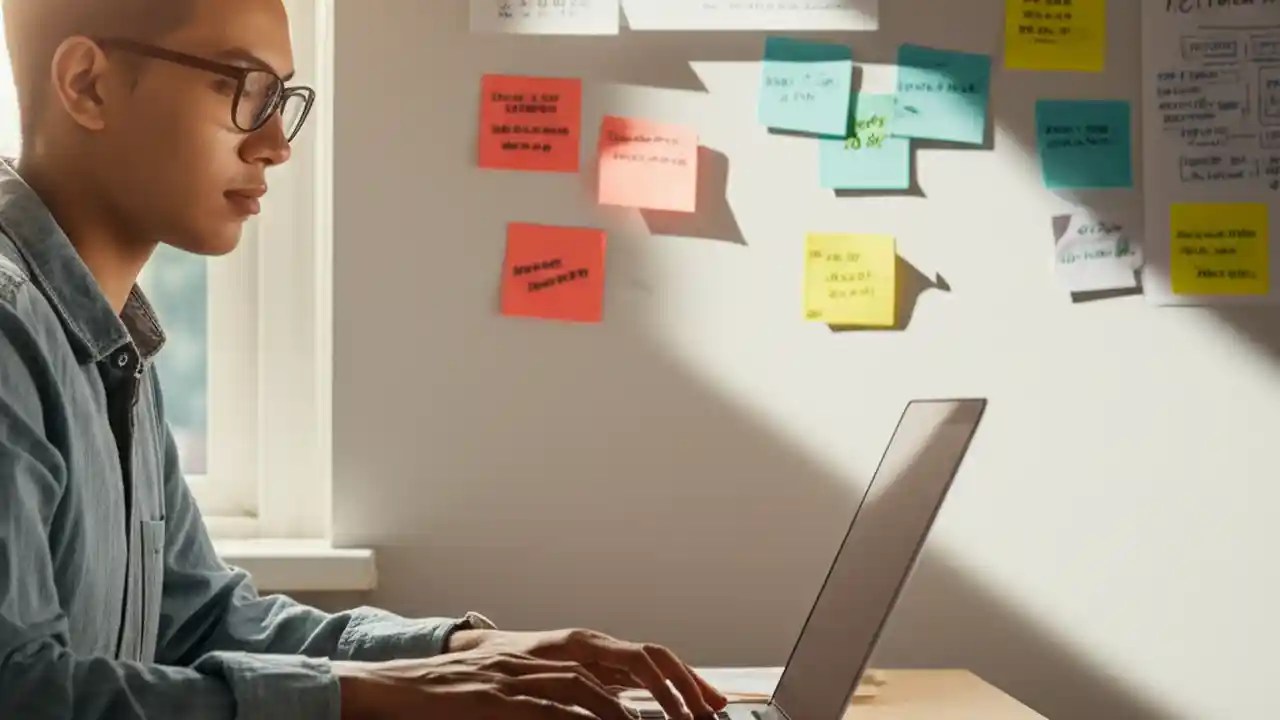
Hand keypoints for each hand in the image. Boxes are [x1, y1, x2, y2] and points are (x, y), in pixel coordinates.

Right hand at [447, 627, 728, 719]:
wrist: (398, 688)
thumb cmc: (463, 694)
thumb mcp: (526, 692)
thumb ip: (571, 699)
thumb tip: (618, 713)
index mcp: (562, 651)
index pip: (636, 657)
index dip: (680, 676)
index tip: (713, 701)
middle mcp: (549, 654)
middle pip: (627, 660)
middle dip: (672, 686)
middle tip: (704, 713)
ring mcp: (522, 672)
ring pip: (590, 682)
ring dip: (632, 708)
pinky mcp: (495, 695)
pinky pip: (546, 705)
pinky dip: (579, 718)